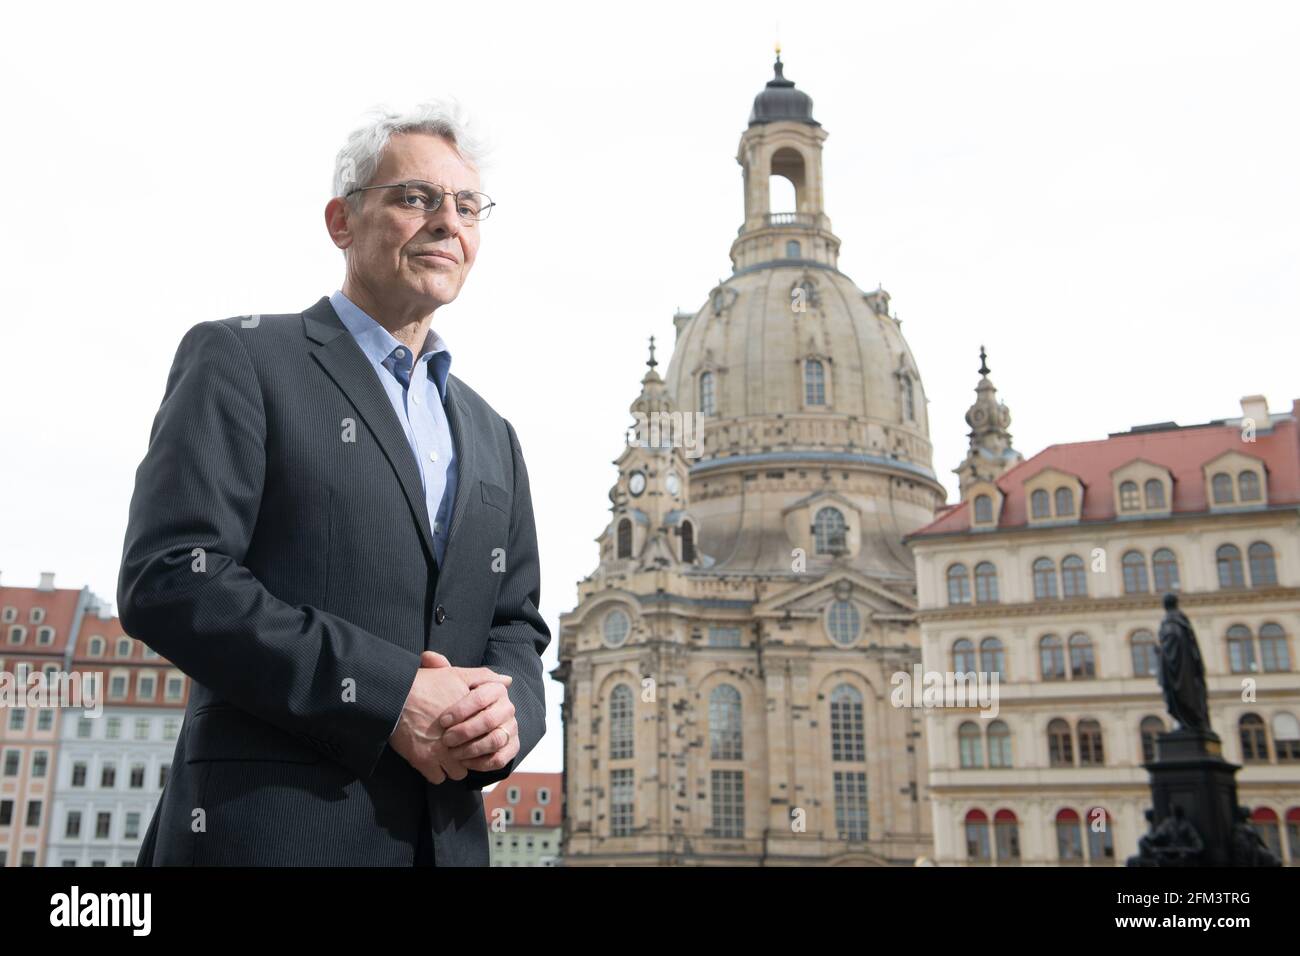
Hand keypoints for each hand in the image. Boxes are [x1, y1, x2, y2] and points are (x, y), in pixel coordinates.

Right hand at [389, 651, 511, 783]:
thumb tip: (507, 680)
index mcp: (469, 719)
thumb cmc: (422, 684)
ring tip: (444, 755)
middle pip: (473, 758)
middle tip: (458, 748)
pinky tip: (430, 761)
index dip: (480, 738)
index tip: (473, 736)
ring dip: (452, 766)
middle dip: (467, 755)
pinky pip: (438, 779)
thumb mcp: (455, 675)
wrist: (392, 696)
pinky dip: (435, 772)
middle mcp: (457, 738)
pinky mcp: (423, 762)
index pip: (487, 737)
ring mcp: (440, 752)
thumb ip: (483, 677)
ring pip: (458, 772)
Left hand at [436, 674, 518, 773]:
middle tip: (446, 739)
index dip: (461, 709)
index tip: (443, 720)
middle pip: (490, 720)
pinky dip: (482, 763)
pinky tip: (465, 762)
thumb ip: (440, 670)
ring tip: (454, 753)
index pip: (482, 696)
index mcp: (496, 688)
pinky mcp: (512, 747)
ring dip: (473, 749)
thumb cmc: (459, 702)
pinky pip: (500, 758)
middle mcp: (508, 707)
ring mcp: (511, 728)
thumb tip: (427, 657)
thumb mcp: (450, 683)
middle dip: (466, 731)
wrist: (475, 724)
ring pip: (496, 740)